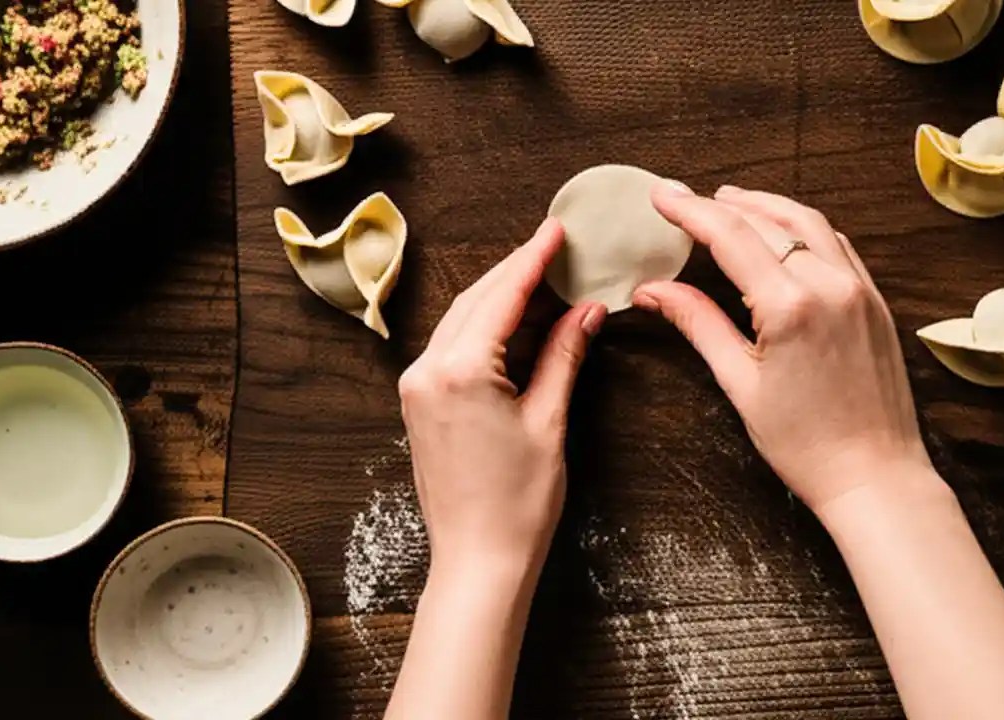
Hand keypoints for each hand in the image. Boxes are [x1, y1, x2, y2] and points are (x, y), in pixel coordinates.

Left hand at [398, 218, 606, 576]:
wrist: (478, 562)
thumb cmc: (517, 504)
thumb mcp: (549, 421)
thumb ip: (564, 356)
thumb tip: (587, 311)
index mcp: (458, 371)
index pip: (501, 296)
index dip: (534, 259)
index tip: (556, 230)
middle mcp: (426, 371)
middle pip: (476, 299)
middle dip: (516, 271)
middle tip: (554, 247)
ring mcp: (416, 388)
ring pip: (460, 320)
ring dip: (499, 296)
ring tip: (542, 278)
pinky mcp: (419, 404)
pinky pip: (451, 347)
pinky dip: (483, 327)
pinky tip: (514, 322)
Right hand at [634, 184, 932, 512]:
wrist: (875, 478)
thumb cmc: (806, 445)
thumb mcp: (740, 383)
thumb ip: (698, 324)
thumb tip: (653, 290)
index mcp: (791, 306)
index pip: (730, 236)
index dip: (691, 210)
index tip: (662, 195)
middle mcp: (830, 285)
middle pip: (768, 220)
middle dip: (722, 204)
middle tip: (684, 199)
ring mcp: (859, 290)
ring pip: (808, 222)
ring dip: (765, 206)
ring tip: (728, 201)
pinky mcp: (875, 301)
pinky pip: (837, 245)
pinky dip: (803, 227)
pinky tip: (781, 232)